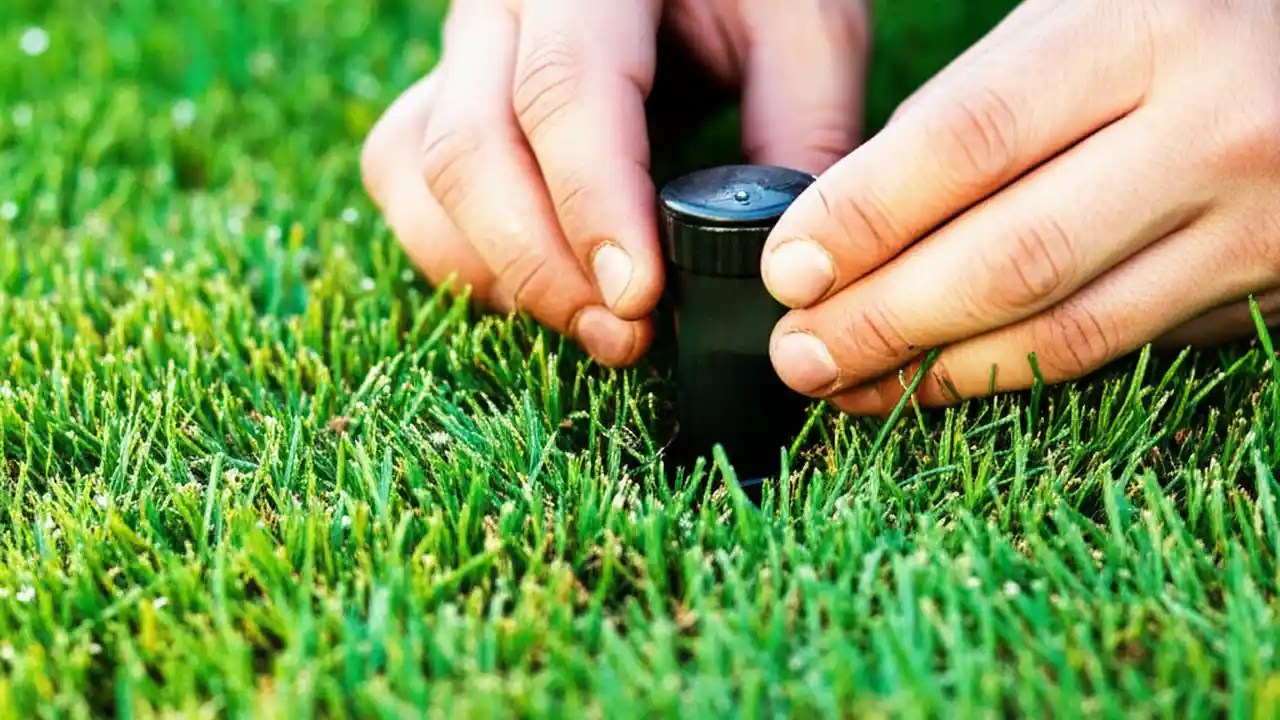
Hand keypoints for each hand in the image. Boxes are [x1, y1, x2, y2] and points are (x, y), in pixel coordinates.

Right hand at [361, 0, 868, 366]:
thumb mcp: (804, 26)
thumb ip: (803, 126)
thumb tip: (783, 264)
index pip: (563, 91)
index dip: (593, 206)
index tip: (642, 298)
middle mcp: (498, 9)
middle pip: (468, 148)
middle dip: (541, 266)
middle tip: (625, 335)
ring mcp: (456, 55)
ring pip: (416, 174)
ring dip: (495, 272)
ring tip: (590, 324)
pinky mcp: (440, 100)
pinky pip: (406, 183)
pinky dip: (461, 255)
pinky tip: (540, 289)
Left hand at [761, 0, 1279, 414]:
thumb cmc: (1180, 21)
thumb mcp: (1077, 17)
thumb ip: (972, 109)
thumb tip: (848, 226)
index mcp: (1145, 28)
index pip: (970, 140)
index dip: (863, 217)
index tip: (787, 271)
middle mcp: (1214, 128)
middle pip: (1012, 258)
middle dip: (882, 321)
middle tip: (798, 355)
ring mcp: (1255, 222)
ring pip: (1066, 332)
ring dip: (938, 374)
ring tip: (848, 384)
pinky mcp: (1269, 290)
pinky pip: (1116, 348)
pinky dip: (1013, 373)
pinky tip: (941, 378)